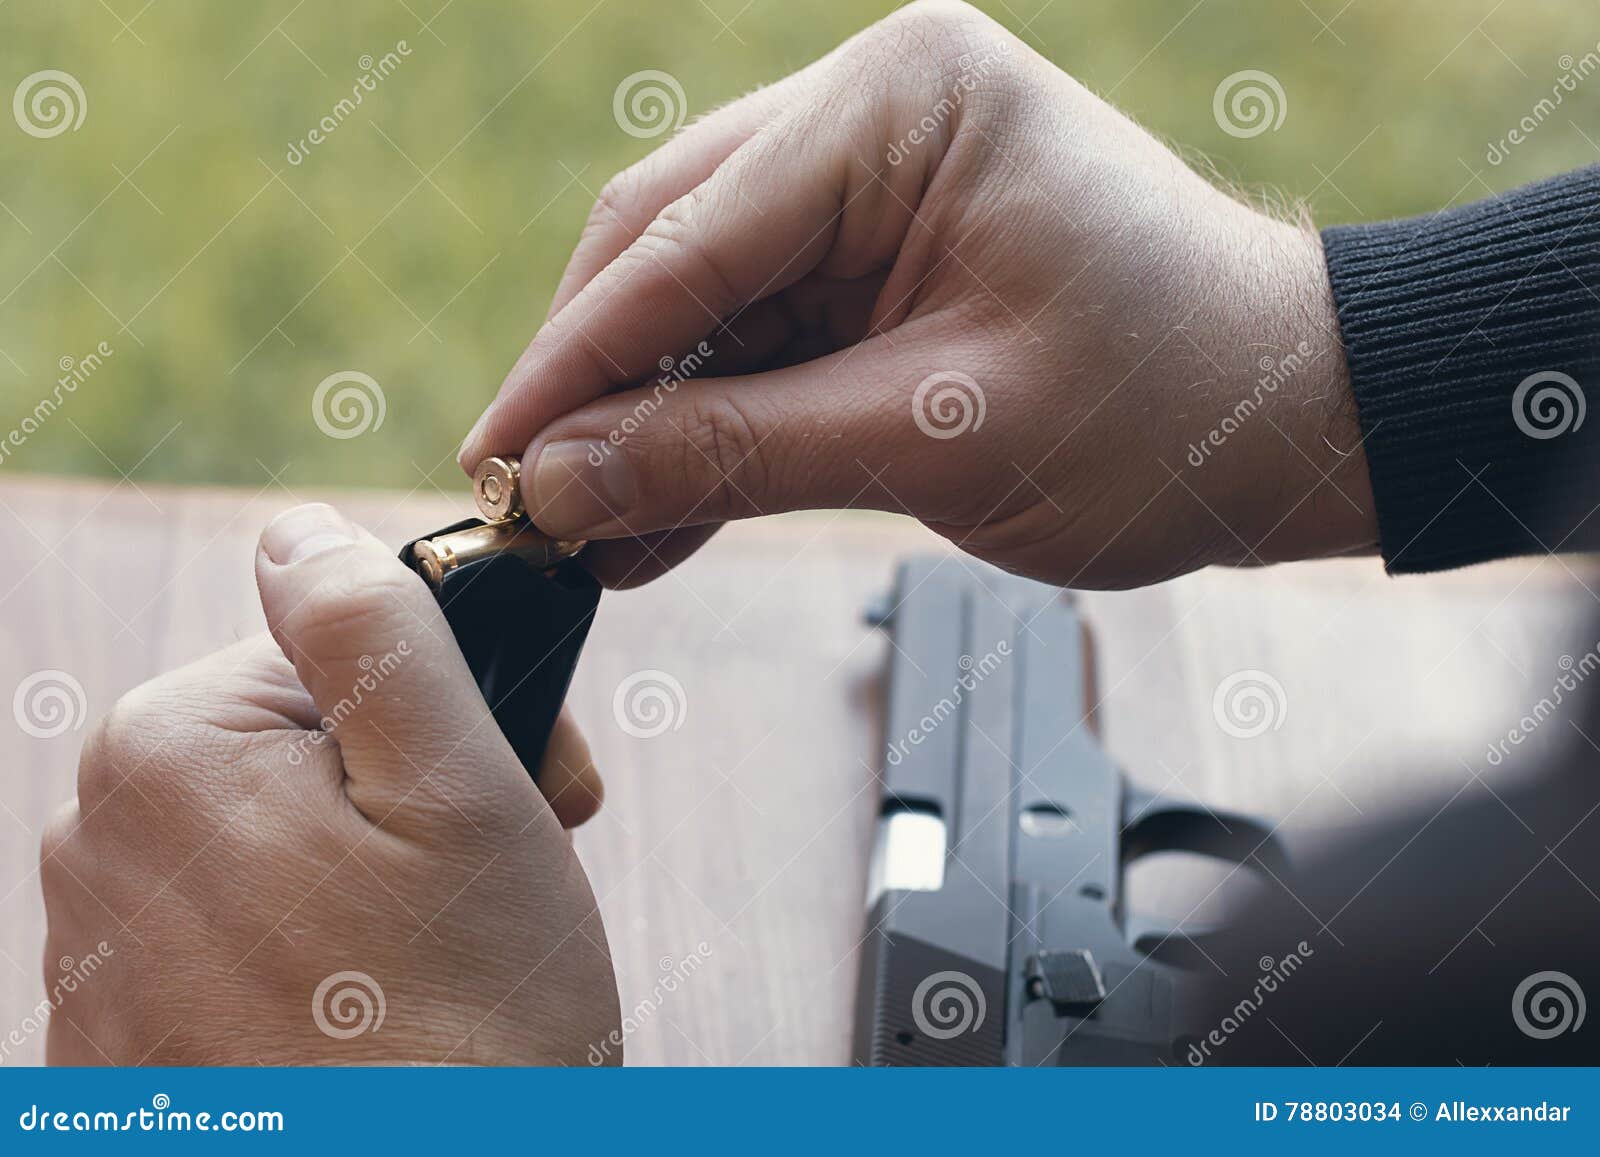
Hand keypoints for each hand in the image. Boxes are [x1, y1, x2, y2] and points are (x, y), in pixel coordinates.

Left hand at [39, 503, 619, 1064]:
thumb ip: (372, 629)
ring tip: (442, 964)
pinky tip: (377, 1022)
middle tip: (495, 881)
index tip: (530, 791)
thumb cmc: (468, 1030)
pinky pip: (233, 945)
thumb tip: (294, 532)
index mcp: (167, 755)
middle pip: (294, 752)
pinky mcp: (119, 1057)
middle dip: (409, 795)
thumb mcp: (462, 789)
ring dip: (369, 879)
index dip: (447, 711)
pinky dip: (315, 962)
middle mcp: (95, 852)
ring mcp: (96, 964)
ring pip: (271, 847)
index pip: (326, 657)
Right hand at [458, 0, 1376, 590]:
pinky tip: (659, 512)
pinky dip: (713, 422)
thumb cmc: (1161, 408)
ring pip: (701, 300)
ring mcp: (873, 178)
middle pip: (669, 247)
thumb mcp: (938, 437)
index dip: (574, 365)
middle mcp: (872, 111)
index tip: (496, 466)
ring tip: (591, 535)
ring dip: (646, 416)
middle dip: (596, 383)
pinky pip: (760, 336)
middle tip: (532, 505)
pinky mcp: (878, 251)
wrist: (1286, 421)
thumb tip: (564, 486)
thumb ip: (734, 455)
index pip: (686, 239)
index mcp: (900, 102)